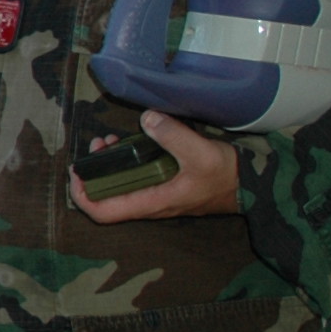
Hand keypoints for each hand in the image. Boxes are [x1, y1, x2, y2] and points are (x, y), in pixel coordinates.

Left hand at [70, 111, 246, 221]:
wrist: (253, 184)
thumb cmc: (227, 174)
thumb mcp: (200, 153)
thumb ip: (172, 135)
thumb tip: (146, 119)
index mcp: (153, 203)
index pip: (104, 212)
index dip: (82, 196)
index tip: (76, 171)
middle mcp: (151, 203)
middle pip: (108, 196)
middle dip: (95, 170)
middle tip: (98, 143)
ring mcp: (158, 195)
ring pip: (122, 184)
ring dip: (110, 163)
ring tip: (110, 138)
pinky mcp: (166, 184)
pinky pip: (137, 176)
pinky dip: (127, 161)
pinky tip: (132, 140)